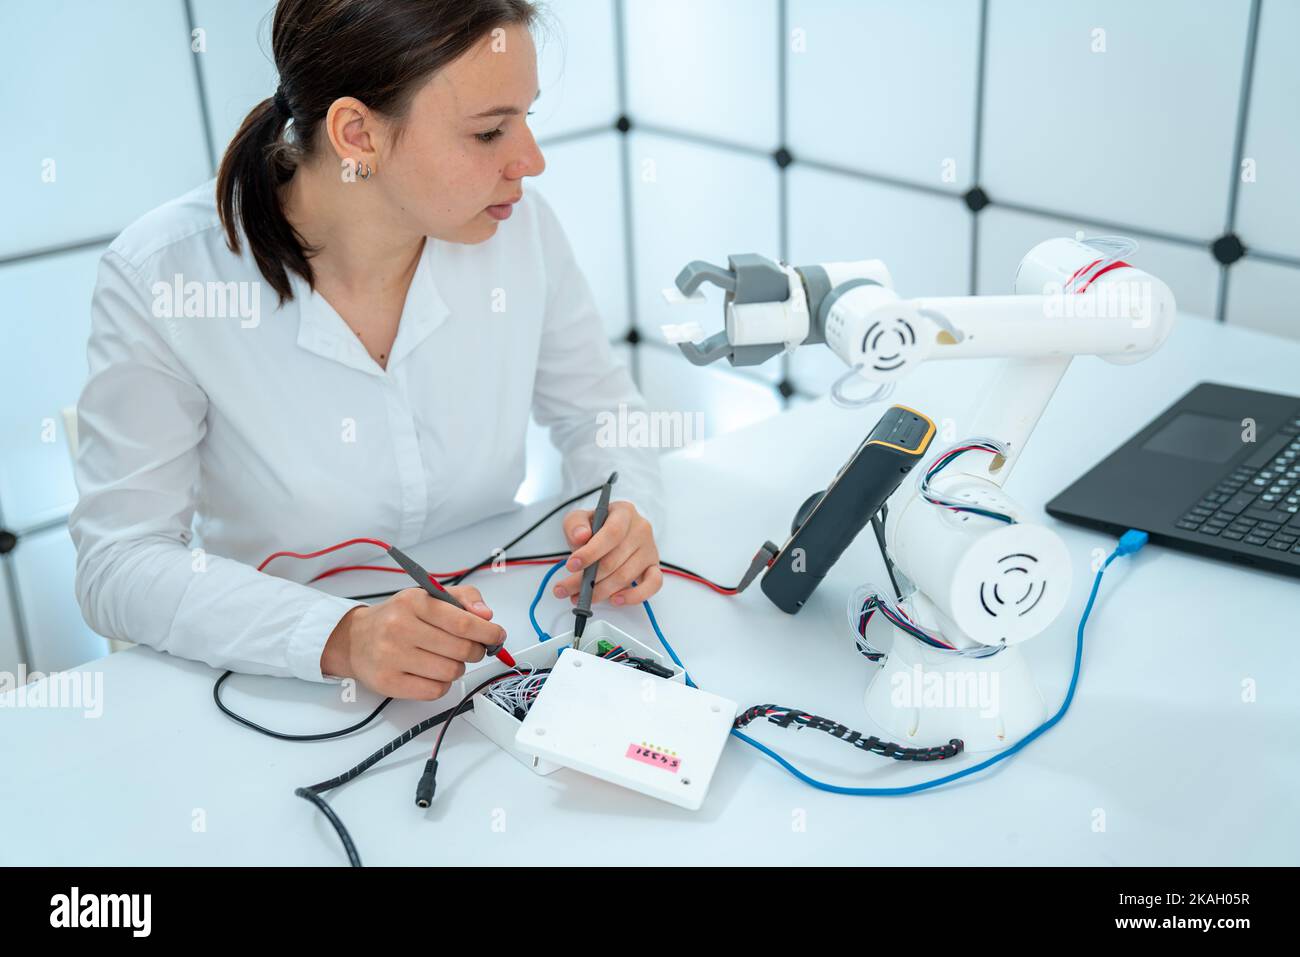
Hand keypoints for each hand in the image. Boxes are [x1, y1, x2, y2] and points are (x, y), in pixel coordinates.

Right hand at [320, 584, 504, 699]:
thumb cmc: (397, 618)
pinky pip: (435, 691)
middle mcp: (401, 628)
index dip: (488, 632)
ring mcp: (392, 657)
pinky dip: (442, 684)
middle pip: (461, 650)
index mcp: (414, 602)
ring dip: (457, 668)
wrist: (355, 639)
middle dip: (476, 651)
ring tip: (446, 659)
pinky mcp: (389, 682)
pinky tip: (432, 672)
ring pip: (451, 672)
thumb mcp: (427, 597)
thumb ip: (463, 599)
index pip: (463, 622)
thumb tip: (487, 616)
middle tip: (472, 648)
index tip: (497, 636)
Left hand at [553, 500, 661, 606]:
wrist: (612, 532)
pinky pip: (652, 585)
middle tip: (566, 588)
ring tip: (579, 597)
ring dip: (600, 592)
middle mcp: (640, 529)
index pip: (611, 533)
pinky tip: (615, 600)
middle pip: (615, 560)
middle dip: (587, 579)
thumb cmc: (597, 527)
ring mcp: (649, 549)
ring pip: (625, 577)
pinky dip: (634, 596)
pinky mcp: (654, 567)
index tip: (571, 565)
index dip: (591, 552)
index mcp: (624, 513)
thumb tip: (580, 536)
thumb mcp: (580, 518)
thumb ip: (575, 524)